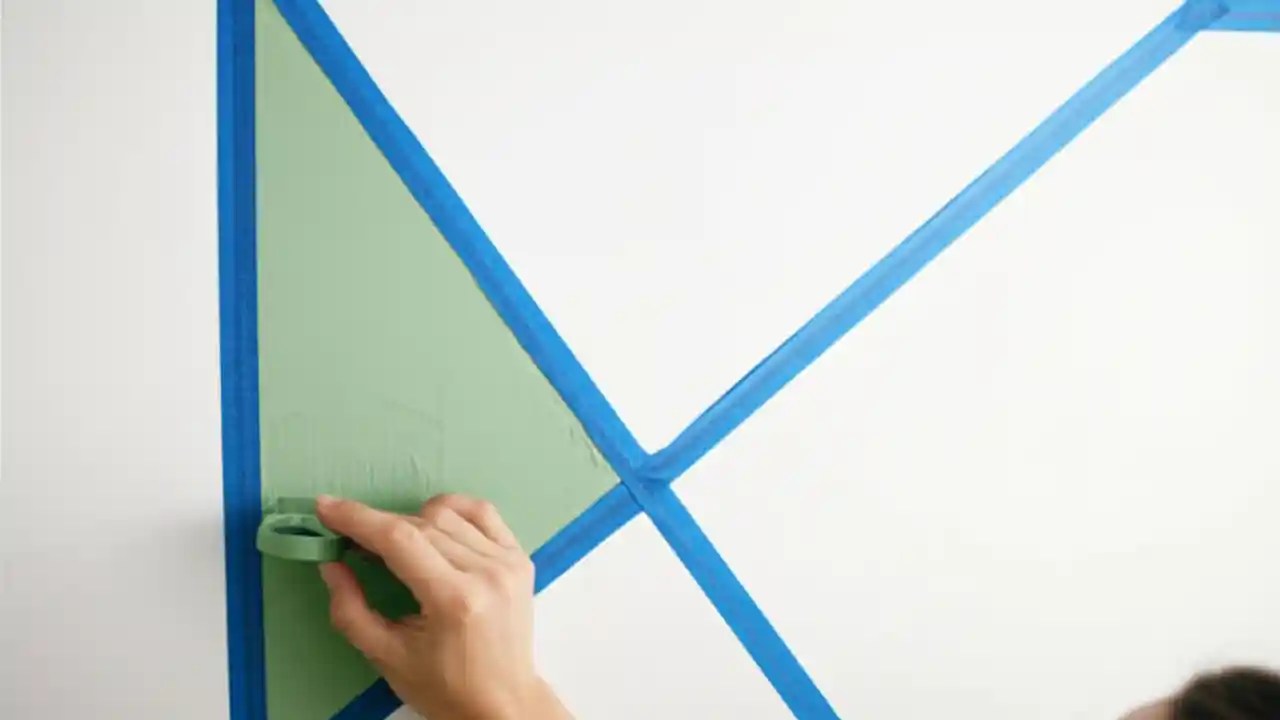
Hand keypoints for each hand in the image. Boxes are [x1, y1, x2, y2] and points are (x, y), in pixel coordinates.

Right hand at [314, 494, 571, 719]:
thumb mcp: (386, 657)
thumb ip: (350, 609)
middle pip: (421, 524)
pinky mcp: (520, 557)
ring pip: (449, 514)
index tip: (326, 507)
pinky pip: (482, 513)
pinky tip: (432, 523)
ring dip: (411, 520)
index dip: (358, 518)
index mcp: (454, 600)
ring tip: (393, 545)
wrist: (503, 703)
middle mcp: (486, 572)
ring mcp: (508, 562)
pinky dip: (452, 510)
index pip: (400, 540)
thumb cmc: (443, 687)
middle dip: (378, 524)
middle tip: (351, 538)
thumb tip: (331, 562)